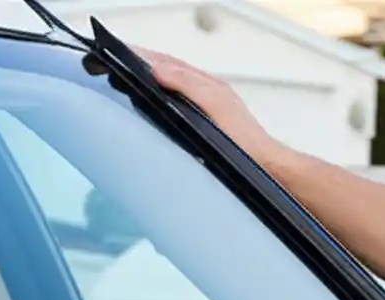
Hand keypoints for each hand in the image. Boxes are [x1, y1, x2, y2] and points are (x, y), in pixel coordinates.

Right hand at [132, 47, 280, 157]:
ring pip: (174, 86)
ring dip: (153, 79)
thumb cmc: (244, 139)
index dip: (144, 55)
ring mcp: (208, 107)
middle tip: (120, 60)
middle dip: (145, 63)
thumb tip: (158, 69)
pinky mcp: (207, 124)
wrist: (264, 163)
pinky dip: (163, 98)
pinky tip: (156, 105)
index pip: (169, 62)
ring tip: (131, 76)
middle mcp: (208, 92)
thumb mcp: (214, 104)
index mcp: (208, 84)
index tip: (121, 50)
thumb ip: (188, 84)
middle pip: (170, 70)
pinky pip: (180, 103)